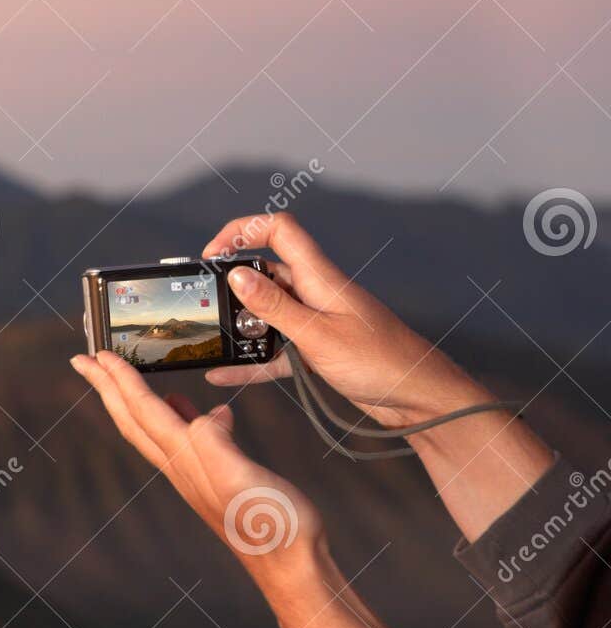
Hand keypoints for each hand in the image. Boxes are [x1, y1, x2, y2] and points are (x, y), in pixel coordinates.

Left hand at [69, 349, 397, 627]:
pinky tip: (191, 410)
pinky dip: (180, 416)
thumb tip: (204, 416)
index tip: (94, 354)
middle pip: (132, 417)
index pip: (141, 408)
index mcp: (183, 457)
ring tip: (124, 378)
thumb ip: (214, 442)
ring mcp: (196, 473)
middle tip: (83, 360)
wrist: (291, 563)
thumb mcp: (238, 474)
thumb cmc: (269, 522)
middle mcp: (181, 464)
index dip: (118, 378)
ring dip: (135, 399)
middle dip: (106, 386)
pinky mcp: (217, 478)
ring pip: (155, 427)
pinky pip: (186, 437)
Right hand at [200, 213, 491, 430]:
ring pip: (267, 314)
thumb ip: (274, 306)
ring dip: (241, 327)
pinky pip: (275, 350)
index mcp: (320, 277)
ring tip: (215, 345)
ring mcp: (317, 320)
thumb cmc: (381, 363)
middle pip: (265, 273)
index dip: (243, 230)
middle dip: (232, 288)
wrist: (420, 398)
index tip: (212, 255)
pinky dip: (251, 361)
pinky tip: (224, 374)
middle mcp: (316, 292)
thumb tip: (236, 275)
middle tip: (207, 309)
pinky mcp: (317, 349)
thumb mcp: (318, 335)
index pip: (279, 230)